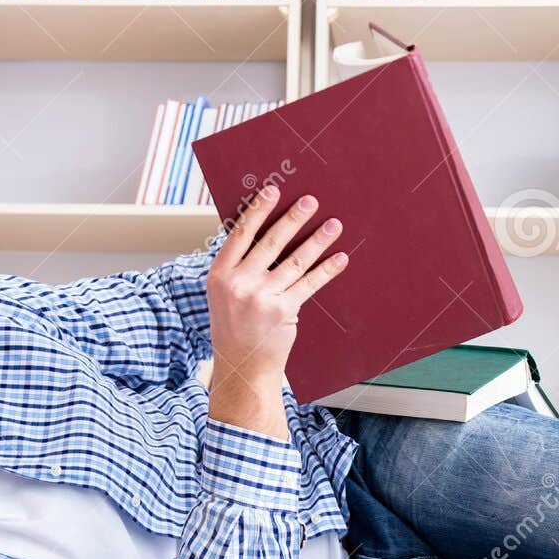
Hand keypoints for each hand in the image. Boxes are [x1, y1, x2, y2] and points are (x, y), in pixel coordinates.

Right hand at [206, 185, 348, 437]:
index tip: (273, 190)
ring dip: (317, 240)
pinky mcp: (283, 312)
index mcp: (219, 275)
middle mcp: (239, 284)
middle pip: (271, 242)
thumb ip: (238, 266)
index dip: (257, 210)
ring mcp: (261, 298)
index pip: (240, 234)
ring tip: (334, 225)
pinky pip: (309, 284)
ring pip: (294, 261)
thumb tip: (263, 231)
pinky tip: (340, 258)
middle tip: (311, 201)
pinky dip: (326, 270)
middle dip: (293, 219)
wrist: (242, 367)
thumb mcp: (224, 295)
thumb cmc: (234, 327)